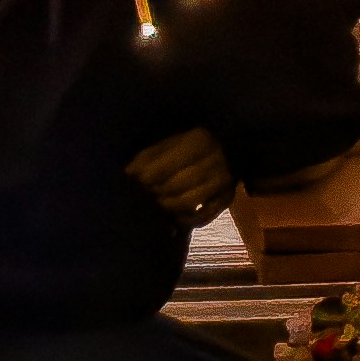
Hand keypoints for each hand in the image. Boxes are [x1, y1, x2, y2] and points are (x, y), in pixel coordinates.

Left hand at [122, 125, 236, 223]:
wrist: (230, 148)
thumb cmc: (191, 146)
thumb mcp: (172, 141)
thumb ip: (150, 156)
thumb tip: (129, 173)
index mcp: (199, 140)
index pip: (166, 165)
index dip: (146, 177)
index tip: (133, 182)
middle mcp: (215, 160)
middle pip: (175, 186)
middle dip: (155, 194)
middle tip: (142, 197)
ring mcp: (224, 182)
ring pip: (188, 203)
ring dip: (167, 207)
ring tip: (156, 205)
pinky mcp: (228, 199)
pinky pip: (203, 217)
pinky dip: (185, 220)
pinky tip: (174, 217)